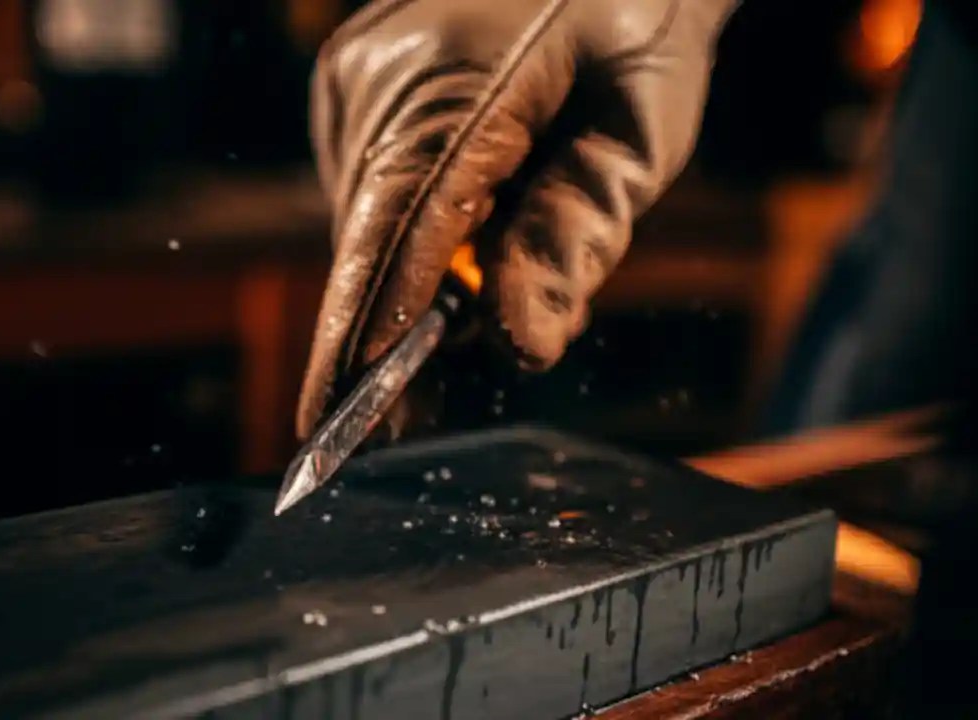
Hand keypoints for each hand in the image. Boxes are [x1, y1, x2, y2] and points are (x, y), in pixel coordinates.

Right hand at [297, 0, 738, 439]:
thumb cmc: (641, 19)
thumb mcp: (643, 126)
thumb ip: (579, 231)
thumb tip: (522, 345)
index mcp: (462, 80)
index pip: (400, 230)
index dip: (366, 331)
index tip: (334, 421)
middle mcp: (382, 77)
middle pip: (369, 241)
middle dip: (390, 330)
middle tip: (407, 414)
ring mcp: (356, 76)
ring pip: (363, 223)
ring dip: (409, 279)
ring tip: (484, 285)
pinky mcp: (351, 82)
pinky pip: (368, 188)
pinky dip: (406, 235)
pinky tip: (464, 230)